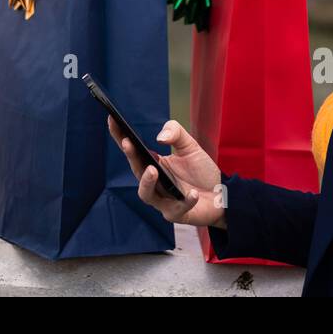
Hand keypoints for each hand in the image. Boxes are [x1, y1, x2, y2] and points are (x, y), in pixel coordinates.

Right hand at [108, 116, 226, 227]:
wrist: (221, 194)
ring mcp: (163, 200)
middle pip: (136, 170)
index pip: (133, 150)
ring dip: (147, 182)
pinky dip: (185, 201)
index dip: (120, 136)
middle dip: (130, 157)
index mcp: (153, 164)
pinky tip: (192, 193)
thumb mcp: (190, 146)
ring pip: (147, 194)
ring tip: (153, 170)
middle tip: (128, 142)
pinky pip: (177, 209)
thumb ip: (175, 133)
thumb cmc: (201, 171)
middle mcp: (154, 183)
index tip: (111, 119)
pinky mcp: (177, 214)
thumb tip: (160, 137)